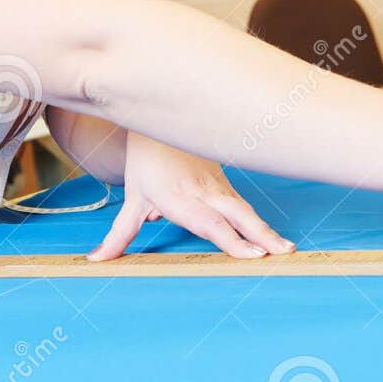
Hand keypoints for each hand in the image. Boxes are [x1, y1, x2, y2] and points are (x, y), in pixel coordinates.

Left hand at [87, 142, 295, 260]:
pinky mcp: (223, 181)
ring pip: (243, 207)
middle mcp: (202, 190)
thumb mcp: (132, 198)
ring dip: (265, 229)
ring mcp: (216, 184)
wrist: (157, 122)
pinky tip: (274, 238)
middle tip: (281, 253)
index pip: (209, 222)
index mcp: (178, 196)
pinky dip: (258, 221)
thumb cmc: (145, 161)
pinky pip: (241, 203)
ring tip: (287, 249)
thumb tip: (96, 260)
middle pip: (235, 214)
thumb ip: (118, 234)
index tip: (252, 255)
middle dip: (259, 234)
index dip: (231, 239)